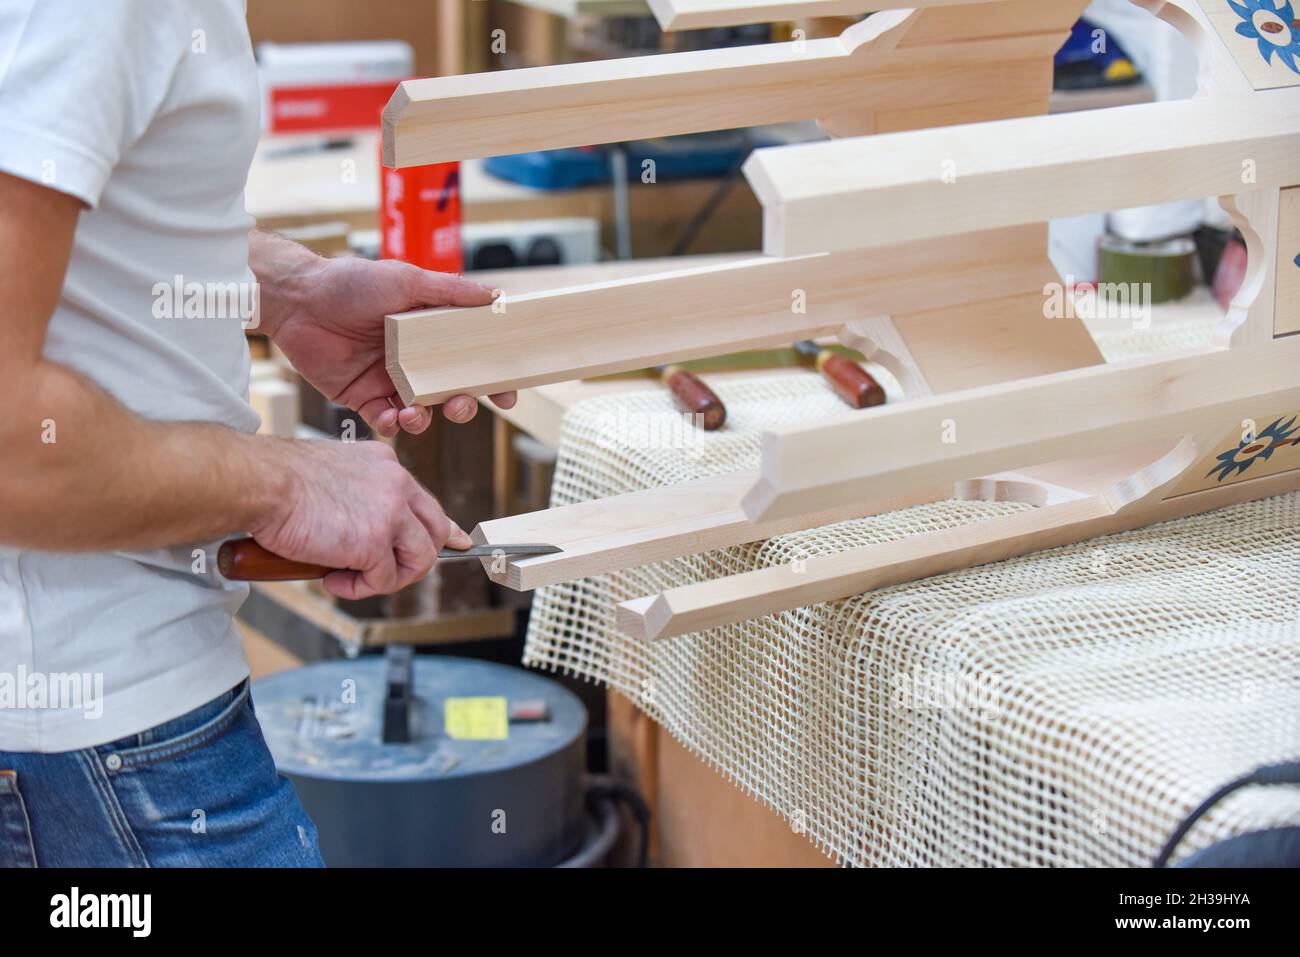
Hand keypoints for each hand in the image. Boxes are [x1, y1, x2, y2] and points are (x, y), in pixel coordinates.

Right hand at [250, 438, 470, 599]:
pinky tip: (333, 580)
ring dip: (387, 579)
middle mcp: (397, 484)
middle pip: (436, 532)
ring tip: (351, 579)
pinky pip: (384, 579)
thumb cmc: (280, 481)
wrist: (261, 482)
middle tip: (380, 574)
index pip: (427, 502)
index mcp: (386, 465)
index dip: (444, 529)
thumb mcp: (335, 475)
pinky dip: (359, 589)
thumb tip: (364, 529)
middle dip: (415, 561)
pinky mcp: (376, 541)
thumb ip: (360, 496)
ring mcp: (391, 513)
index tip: (458, 544)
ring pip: (419, 560)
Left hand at [251, 233, 515, 436]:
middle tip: (461, 404)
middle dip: (463, 405)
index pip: (471, 361)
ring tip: (418, 413)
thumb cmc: (352, 282)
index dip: (493, 381)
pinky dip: (394, 426)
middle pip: (451, 393)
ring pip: (422, 412)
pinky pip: (386, 421)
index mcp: (430, 333)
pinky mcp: (362, 397)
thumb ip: (453, 292)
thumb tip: (497, 297)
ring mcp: (389, 380)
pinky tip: (394, 418)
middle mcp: (414, 359)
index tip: (508, 395)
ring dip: (427, 419)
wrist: (298, 299)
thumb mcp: (408, 280)